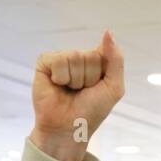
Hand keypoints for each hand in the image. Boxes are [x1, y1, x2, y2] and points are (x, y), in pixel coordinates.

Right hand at [29, 30, 124, 160]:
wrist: (69, 128)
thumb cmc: (91, 111)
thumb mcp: (113, 88)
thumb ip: (116, 60)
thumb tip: (108, 32)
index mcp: (95, 62)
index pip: (105, 53)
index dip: (103, 75)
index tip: (97, 89)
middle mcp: (78, 58)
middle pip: (90, 55)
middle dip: (90, 78)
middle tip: (82, 92)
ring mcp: (61, 59)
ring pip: (75, 56)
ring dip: (76, 80)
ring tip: (70, 90)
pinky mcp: (45, 62)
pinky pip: (58, 60)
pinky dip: (61, 77)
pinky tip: (57, 86)